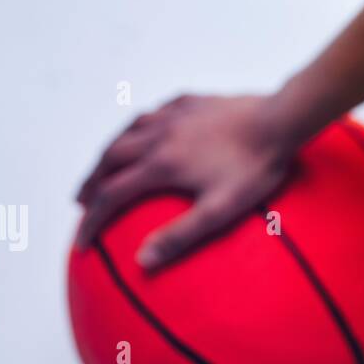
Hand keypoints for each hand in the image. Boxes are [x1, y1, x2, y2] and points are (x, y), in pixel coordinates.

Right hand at [74, 94, 299, 270]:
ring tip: (104, 167)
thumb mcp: (221, 209)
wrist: (282, 119)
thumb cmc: (256, 167)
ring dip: (110, 152)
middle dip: (91, 183)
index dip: (92, 222)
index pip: (112, 196)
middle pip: (110, 159)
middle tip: (82, 202)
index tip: (81, 244)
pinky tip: (145, 130)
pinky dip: (139, 125)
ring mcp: (175, 114)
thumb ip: (181, 235)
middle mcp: (159, 135)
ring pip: (128, 131)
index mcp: (161, 164)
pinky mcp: (193, 101)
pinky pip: (155, 111)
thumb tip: (141, 262)